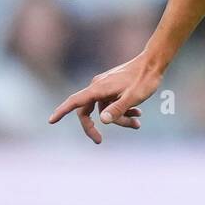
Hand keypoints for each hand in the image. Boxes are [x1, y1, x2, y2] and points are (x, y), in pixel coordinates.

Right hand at [48, 52, 162, 144]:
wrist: (153, 62)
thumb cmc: (144, 79)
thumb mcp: (133, 97)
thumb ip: (118, 109)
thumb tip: (103, 120)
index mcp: (99, 88)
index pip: (75, 101)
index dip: (62, 112)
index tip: (51, 121)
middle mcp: (98, 86)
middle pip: (87, 110)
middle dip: (93, 126)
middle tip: (99, 141)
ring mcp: (105, 87)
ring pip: (104, 109)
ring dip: (119, 119)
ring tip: (137, 123)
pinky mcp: (113, 87)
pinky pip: (112, 103)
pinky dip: (123, 111)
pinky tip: (138, 114)